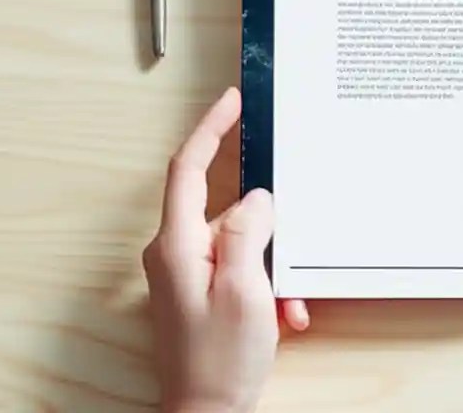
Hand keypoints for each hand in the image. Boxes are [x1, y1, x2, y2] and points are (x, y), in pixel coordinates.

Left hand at [142, 87, 309, 412]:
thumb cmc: (219, 360)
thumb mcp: (245, 289)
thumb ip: (248, 232)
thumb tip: (255, 196)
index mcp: (177, 245)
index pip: (188, 168)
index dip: (210, 129)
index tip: (231, 101)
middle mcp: (174, 253)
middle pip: (226, 212)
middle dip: (268, 233)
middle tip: (288, 265)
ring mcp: (184, 272)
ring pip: (240, 244)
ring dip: (272, 268)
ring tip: (285, 306)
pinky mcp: (197, 290)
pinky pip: (237, 269)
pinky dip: (264, 285)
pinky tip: (279, 314)